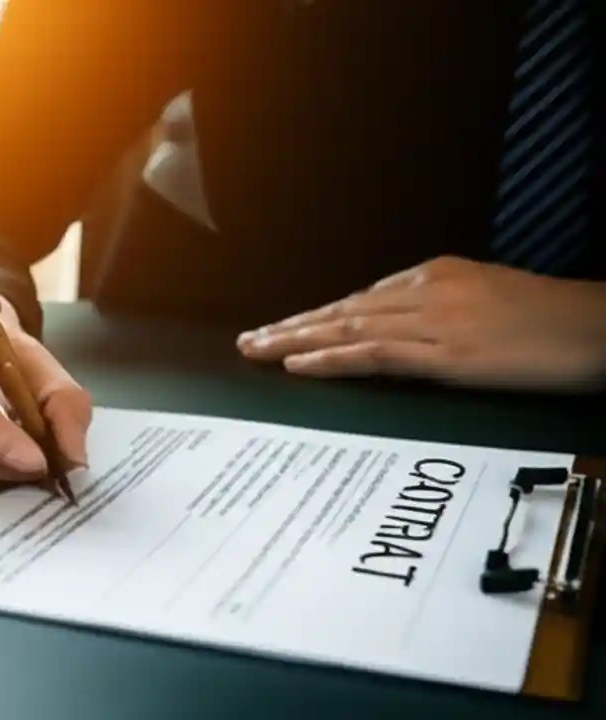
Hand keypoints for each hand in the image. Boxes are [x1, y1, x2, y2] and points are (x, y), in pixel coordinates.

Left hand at [238, 256, 605, 391]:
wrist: (598, 327)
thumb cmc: (550, 320)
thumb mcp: (487, 300)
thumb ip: (439, 308)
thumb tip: (397, 326)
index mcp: (435, 275)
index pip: (361, 300)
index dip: (318, 318)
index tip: (286, 330)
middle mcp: (426, 291)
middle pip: (343, 310)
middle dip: (293, 326)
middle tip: (250, 340)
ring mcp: (434, 321)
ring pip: (347, 330)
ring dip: (296, 342)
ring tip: (258, 351)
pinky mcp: (447, 353)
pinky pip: (375, 355)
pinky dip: (331, 360)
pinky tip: (299, 364)